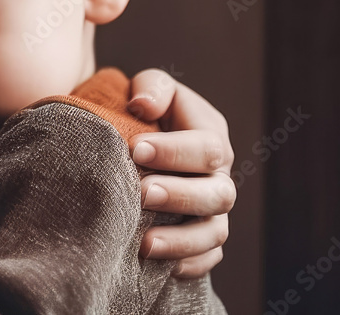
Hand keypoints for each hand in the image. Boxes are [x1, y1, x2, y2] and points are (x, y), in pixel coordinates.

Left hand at [127, 69, 235, 277]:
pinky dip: (187, 264)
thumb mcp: (150, 88)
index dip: (174, 151)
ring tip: (145, 243)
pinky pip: (205, 259)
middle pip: (218, 195)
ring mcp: (212, 211)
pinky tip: (159, 265)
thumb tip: (143, 105)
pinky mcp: (200, 238)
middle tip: (142, 193)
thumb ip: (152, 87)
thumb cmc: (144, 110)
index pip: (206, 147)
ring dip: (182, 240)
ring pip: (214, 233)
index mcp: (210, 137)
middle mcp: (217, 177)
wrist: (135, 140)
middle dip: (180, 196)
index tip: (136, 149)